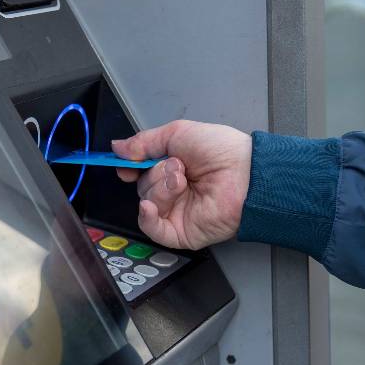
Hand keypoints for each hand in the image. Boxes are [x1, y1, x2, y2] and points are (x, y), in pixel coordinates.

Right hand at [111, 120, 250, 249]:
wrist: (245, 174)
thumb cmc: (223, 151)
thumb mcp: (177, 133)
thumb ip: (144, 141)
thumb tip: (119, 147)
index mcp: (173, 166)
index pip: (140, 170)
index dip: (130, 167)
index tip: (126, 164)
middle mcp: (174, 190)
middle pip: (143, 186)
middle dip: (155, 174)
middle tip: (177, 167)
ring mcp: (177, 211)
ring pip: (147, 203)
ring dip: (161, 189)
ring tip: (182, 181)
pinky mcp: (181, 232)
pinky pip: (153, 229)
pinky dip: (147, 217)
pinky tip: (149, 206)